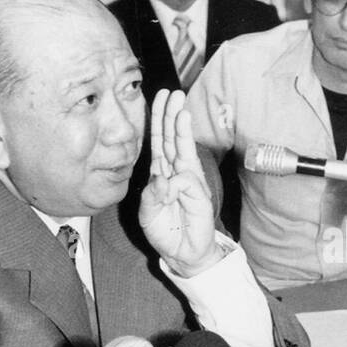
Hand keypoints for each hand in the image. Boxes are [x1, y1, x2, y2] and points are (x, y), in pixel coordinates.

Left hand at [138, 88, 219, 276]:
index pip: (160, 140)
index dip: (159, 119)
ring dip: (181, 129)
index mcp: (162, 172)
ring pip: (184, 150)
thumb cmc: (165, 231)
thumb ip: (151, 193)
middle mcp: (177, 172)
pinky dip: (175, 184)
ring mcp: (190, 181)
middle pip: (173, 138)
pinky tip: (170, 192)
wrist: (182, 253)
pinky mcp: (200, 194)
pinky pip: (186, 180)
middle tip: (174, 93)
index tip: (160, 97)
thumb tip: (163, 179)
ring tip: (181, 110)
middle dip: (172, 114)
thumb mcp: (147, 212)